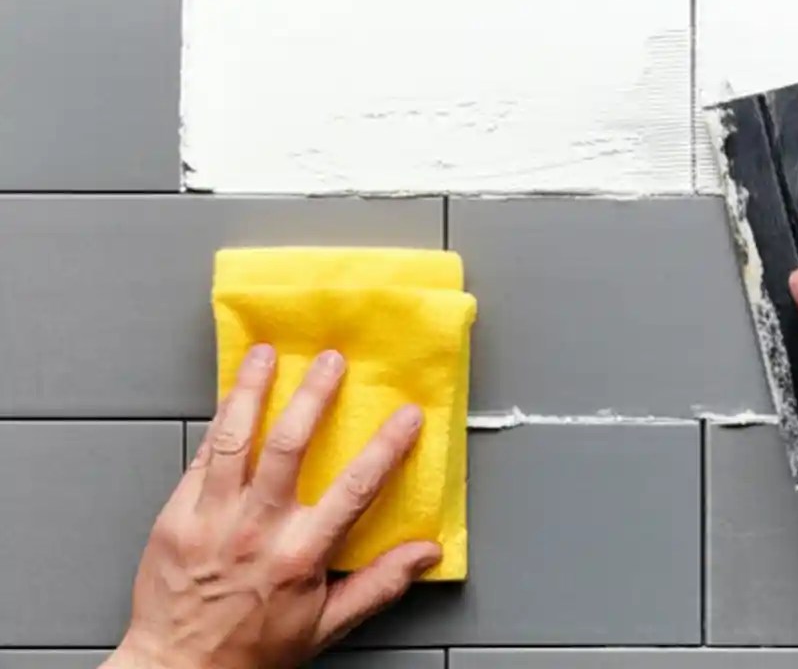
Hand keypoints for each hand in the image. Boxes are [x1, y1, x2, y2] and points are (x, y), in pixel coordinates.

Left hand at [103, 346, 439, 668]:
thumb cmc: (252, 650)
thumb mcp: (327, 626)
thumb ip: (379, 585)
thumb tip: (425, 555)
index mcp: (299, 555)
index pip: (355, 488)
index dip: (386, 447)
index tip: (407, 417)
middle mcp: (256, 529)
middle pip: (289, 445)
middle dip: (314, 395)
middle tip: (331, 361)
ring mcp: (211, 517)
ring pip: (234, 438)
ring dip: (252, 390)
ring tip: (267, 355)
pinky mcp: (176, 515)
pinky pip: (200, 457)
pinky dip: (218, 422)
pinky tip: (230, 398)